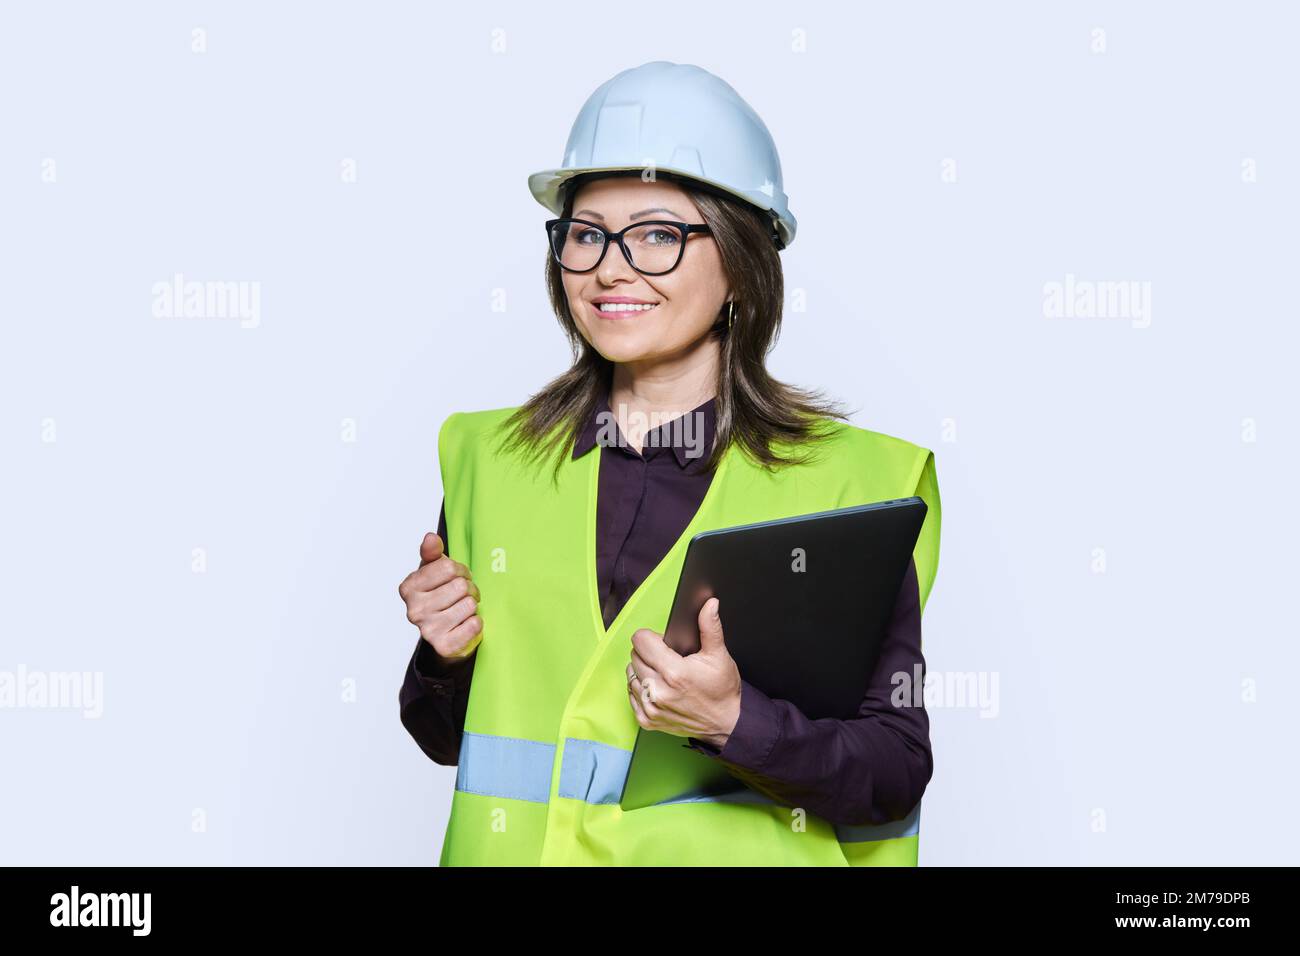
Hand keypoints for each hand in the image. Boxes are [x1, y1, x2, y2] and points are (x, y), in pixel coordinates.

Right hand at [398, 532, 481, 662]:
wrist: (446, 632)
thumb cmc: (441, 594)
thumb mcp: (434, 570)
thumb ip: (432, 553)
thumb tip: (430, 538)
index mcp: (409, 588)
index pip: (448, 567)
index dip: (460, 570)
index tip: (458, 577)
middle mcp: (414, 610)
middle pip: (460, 586)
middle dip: (469, 588)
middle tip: (463, 595)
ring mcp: (428, 630)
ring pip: (468, 604)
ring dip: (473, 605)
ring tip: (465, 608)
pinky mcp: (444, 646)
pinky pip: (474, 625)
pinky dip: (476, 622)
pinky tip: (467, 623)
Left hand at [626, 597, 741, 747]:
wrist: (726, 723)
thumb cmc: (722, 690)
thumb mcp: (719, 655)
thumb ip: (710, 627)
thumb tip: (710, 604)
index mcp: (674, 672)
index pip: (640, 641)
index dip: (652, 637)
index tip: (664, 642)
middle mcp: (658, 691)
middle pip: (635, 656)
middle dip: (649, 653)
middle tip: (668, 659)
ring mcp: (651, 708)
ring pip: (631, 675)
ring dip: (643, 671)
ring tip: (664, 674)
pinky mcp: (647, 720)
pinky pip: (631, 695)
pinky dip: (641, 690)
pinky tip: (659, 689)